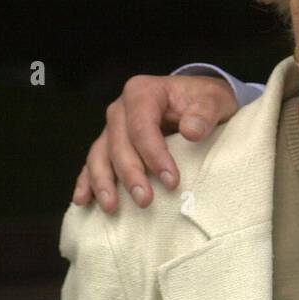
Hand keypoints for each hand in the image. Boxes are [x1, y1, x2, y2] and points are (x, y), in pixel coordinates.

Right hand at [73, 74, 241, 213]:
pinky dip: (87, 182)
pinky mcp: (109, 144)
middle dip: (131, 174)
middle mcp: (120, 109)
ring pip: (99, 155)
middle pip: (119, 144)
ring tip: (111, 208)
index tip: (172, 181)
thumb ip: (205, 113)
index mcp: (142, 92)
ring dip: (103, 182)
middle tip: (145, 200)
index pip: (142, 127)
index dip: (154, 155)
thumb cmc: (205, 100)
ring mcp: (112, 128)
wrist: (198, 100)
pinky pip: (92, 163)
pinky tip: (84, 200)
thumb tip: (192, 131)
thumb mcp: (215, 100)